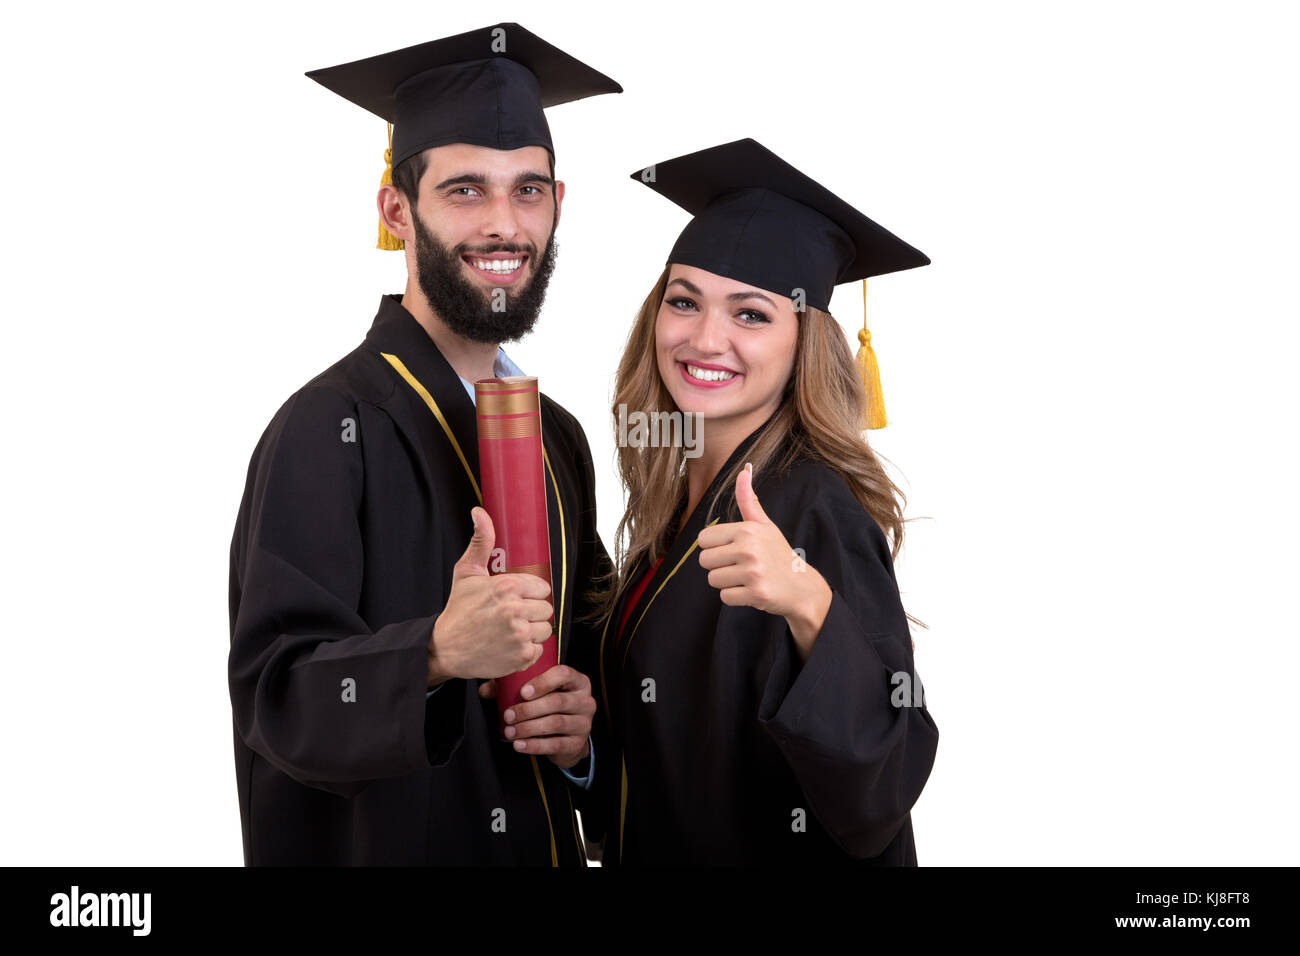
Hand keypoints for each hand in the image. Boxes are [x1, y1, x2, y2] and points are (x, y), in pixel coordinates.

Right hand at [428, 507, 553, 684]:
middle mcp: (516, 610)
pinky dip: (527, 650)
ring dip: (532, 631)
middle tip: (512, 615)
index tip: (517, 599)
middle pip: (546, 608)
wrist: (445, 648)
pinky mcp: (521, 656)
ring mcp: (520, 635)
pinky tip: (509, 645)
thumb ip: (481, 541)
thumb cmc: (458, 610)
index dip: (531, 593)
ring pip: (546, 629)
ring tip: (511, 630)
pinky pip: (538, 649)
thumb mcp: (467, 572)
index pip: (542, 588)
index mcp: (507, 587)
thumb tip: (479, 512)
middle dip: (532, 611)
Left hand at [485, 665, 594, 769]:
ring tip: (510, 731)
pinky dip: (534, 745)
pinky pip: (555, 744)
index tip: (523, 692)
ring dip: (528, 728)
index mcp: (577, 681)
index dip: (543, 682)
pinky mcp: (577, 743)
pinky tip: (519, 744)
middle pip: (557, 702)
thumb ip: (511, 687)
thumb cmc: (550, 706)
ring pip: (555, 723)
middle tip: (508, 715)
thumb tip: (485, 690)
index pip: (564, 674)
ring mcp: (583, 723)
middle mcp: (585, 701)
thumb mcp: (536, 692)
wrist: (568, 736)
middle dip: (529, 709)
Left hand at [696, 463, 832, 658]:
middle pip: (704, 560)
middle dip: (719, 566)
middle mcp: (749, 549)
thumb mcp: (765, 525)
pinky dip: (736, 597)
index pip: (702, 539)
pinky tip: (751, 590)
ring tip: (747, 578)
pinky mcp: (755, 593)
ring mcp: (753, 572)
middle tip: (741, 566)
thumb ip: (749, 500)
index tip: (733, 550)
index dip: (715, 547)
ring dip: (727, 582)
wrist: (802, 587)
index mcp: (748, 530)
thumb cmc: (778, 554)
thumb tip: (744, 470)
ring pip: (713, 579)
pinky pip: (725, 597)